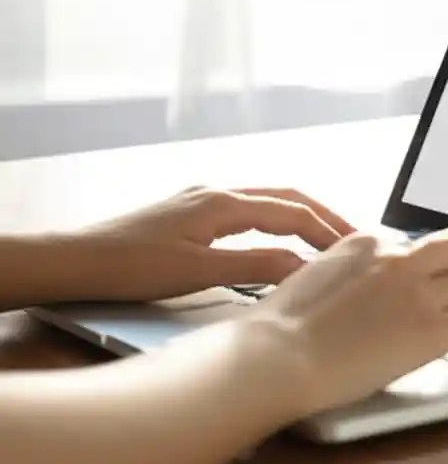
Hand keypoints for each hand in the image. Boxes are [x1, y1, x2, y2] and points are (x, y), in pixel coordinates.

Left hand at [64, 186, 355, 301]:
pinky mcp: (190, 212)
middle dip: (324, 215)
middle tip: (356, 237)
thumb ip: (255, 267)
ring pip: (267, 199)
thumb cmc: (131, 267)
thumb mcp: (199, 272)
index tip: (356, 250)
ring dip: (301, 215)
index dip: (327, 231)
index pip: (293, 212)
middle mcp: (217, 192)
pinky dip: (276, 219)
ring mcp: (202, 199)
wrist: (75, 260)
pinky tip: (277, 237)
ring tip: (326, 237)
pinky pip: (248, 208)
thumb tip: (304, 266)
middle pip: (286, 196)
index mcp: (224, 203)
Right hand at [243, 227, 447, 412]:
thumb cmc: (281, 328)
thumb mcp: (317, 275)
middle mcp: (401, 259)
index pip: (420, 244)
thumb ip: (351, 272)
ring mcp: (420, 292)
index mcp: (369, 241)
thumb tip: (369, 288)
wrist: (278, 355)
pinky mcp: (434, 329)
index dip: (424, 268)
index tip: (421, 285)